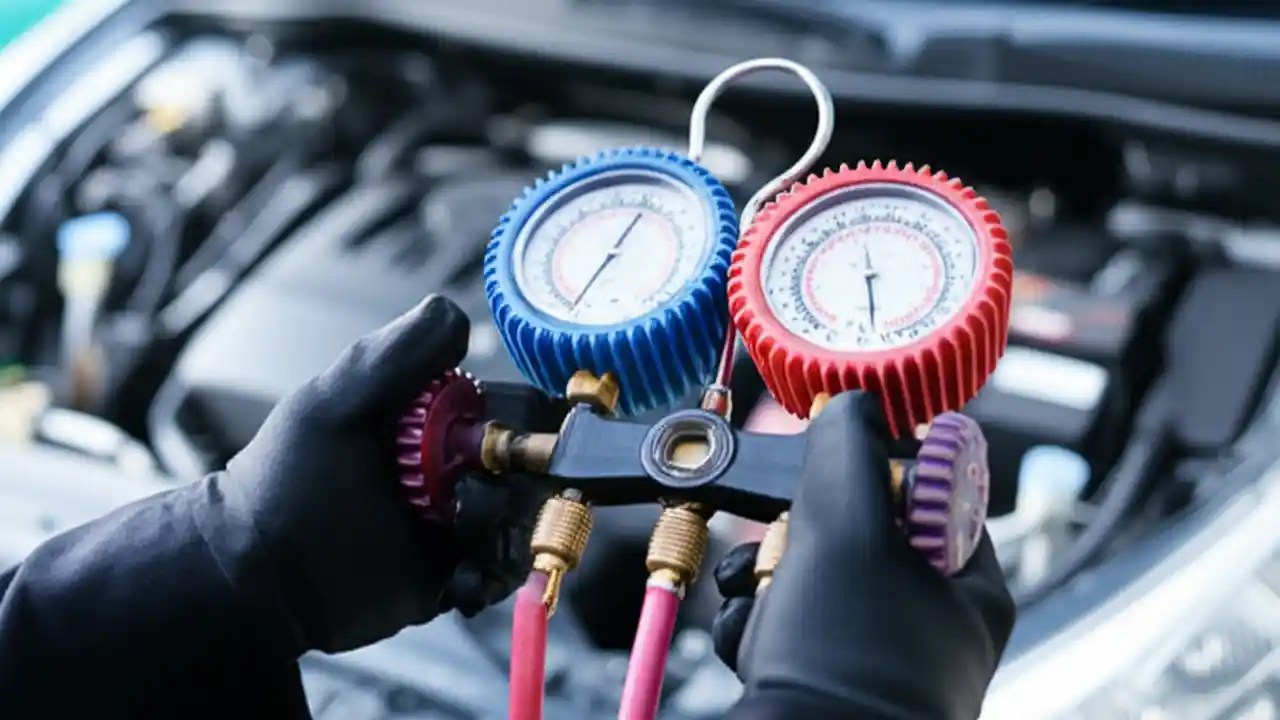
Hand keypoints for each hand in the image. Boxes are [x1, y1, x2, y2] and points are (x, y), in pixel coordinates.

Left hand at [217, 296, 539, 653]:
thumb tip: (456, 315)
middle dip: (516, 487)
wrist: (260, 574)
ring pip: (525, 524)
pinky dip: (488, 578)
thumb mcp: (337, 402)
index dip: (523, 426)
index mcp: (437, 420)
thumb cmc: (286, 482)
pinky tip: (454, 580)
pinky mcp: (455, 575)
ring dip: (503, 535)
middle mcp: (456, 468)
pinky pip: (502, 574)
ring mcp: (458, 524)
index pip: (515, 410)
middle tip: (471, 502)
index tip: (503, 443)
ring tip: (459, 542)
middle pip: (535, 470)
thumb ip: (396, 353)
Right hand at [711, 392, 1014, 719]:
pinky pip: (789, 627)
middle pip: (855, 531)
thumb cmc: (846, 664)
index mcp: (968, 585)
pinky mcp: (827, 683)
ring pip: (811, 577)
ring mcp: (877, 658)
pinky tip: (755, 642)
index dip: (869, 473)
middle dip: (798, 535)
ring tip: (763, 603)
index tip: (830, 479)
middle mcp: (930, 623)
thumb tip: (851, 404)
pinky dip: (759, 626)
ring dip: (769, 579)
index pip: (927, 488)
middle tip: (787, 551)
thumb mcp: (850, 526)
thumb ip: (848, 447)